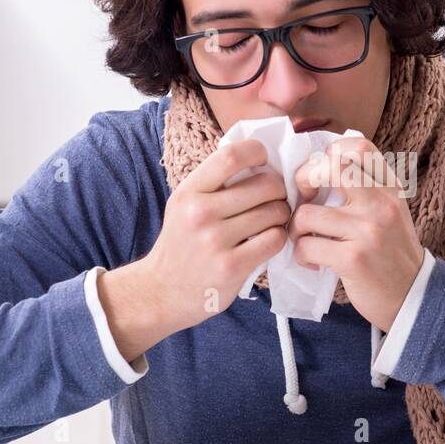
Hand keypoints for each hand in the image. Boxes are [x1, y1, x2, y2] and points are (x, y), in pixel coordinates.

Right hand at [99, 139, 290, 359]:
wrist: (163, 291)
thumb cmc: (182, 243)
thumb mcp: (185, 204)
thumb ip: (214, 183)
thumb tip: (259, 159)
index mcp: (189, 191)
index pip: (231, 156)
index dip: (257, 152)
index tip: (264, 161)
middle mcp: (200, 213)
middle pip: (265, 184)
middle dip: (279, 190)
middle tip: (275, 199)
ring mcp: (216, 241)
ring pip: (274, 212)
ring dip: (281, 215)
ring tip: (270, 222)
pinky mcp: (232, 266)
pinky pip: (275, 240)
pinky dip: (278, 238)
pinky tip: (267, 241)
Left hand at [289, 137, 424, 332]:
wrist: (413, 295)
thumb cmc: (392, 251)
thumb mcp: (390, 210)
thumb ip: (366, 186)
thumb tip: (319, 164)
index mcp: (391, 188)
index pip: (359, 147)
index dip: (331, 152)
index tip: (323, 172)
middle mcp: (382, 204)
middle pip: (330, 167)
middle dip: (303, 179)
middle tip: (305, 200)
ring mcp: (368, 231)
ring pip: (307, 213)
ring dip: (297, 228)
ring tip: (307, 238)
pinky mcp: (353, 259)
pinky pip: (307, 245)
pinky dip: (302, 254)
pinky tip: (314, 261)